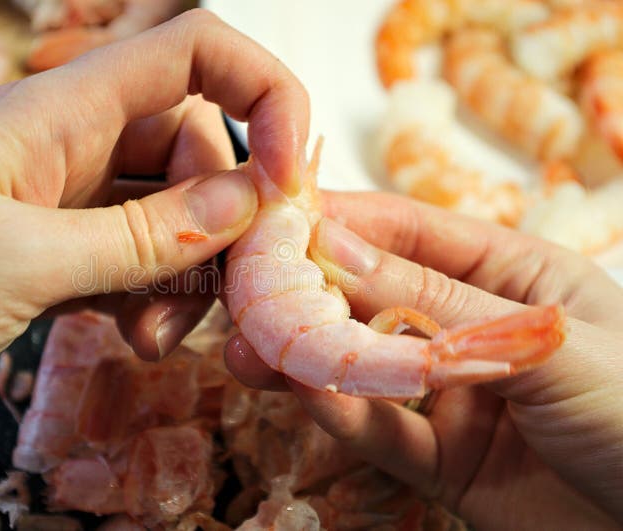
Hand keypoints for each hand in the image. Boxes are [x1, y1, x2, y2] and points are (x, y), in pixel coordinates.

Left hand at [0, 9, 309, 464]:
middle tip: (221, 295)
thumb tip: (247, 200)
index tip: (286, 176)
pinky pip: (139, 259)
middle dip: (222, 220)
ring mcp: (69, 201)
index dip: (261, 94)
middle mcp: (74, 143)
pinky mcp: (60, 254)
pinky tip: (135, 339)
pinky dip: (154, 297)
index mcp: (59, 109)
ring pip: (173, 212)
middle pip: (196, 148)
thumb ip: (139, 234)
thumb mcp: (19, 261)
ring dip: (188, 274)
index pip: (192, 52)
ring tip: (154, 339)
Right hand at [225, 191, 622, 527]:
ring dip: (306, 356)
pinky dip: (339, 414)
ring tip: (249, 350)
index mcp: (509, 274)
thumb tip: (339, 246)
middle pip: (371, 297)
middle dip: (308, 292)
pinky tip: (302, 393)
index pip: (407, 231)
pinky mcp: (441, 459)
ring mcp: (451, 394)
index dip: (341, 221)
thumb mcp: (549, 344)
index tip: (276, 218)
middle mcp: (469, 327)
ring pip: (363, 366)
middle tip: (243, 292)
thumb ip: (438, 304)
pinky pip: (380, 430)